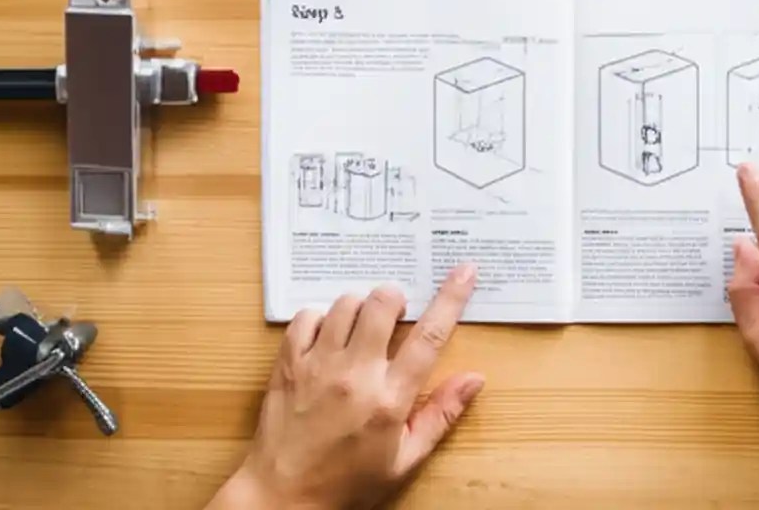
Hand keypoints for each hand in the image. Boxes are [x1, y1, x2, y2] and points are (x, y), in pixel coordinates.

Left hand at [208, 266, 483, 509]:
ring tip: (361, 330)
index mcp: (390, 400)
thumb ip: (441, 414)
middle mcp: (355, 375)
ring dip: (360, 308)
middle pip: (383, 303)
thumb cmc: (348, 483)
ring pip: (346, 303)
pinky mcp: (288, 364)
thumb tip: (475, 378)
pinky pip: (306, 317)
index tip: (465, 271)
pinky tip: (328, 338)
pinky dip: (321, 318)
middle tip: (396, 315)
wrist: (283, 498)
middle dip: (396, 298)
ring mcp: (317, 366)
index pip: (429, 337)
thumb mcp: (405, 459)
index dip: (451, 298)